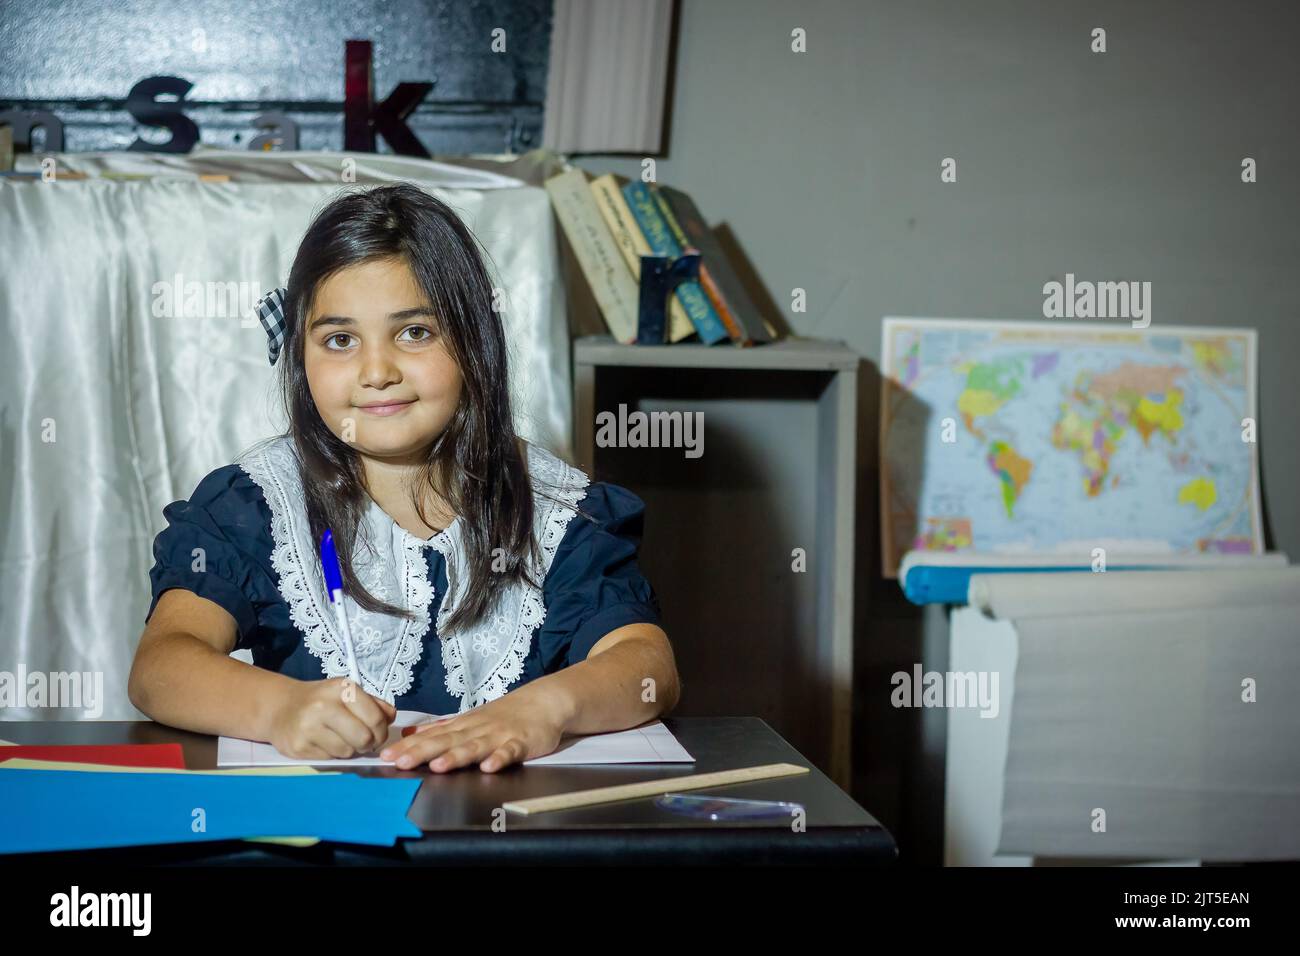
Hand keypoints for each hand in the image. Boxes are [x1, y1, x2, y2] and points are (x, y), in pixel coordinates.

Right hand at [267, 677, 395, 759]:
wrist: (281, 707)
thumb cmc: (321, 700)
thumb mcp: (347, 692)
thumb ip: (373, 704)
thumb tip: (391, 718)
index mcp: (342, 689)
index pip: (375, 718)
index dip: (382, 731)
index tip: (378, 734)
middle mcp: (324, 706)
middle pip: (363, 738)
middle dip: (368, 744)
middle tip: (364, 742)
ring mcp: (309, 728)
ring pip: (347, 752)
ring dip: (350, 750)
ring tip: (341, 740)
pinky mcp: (298, 747)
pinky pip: (329, 759)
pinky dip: (332, 755)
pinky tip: (325, 743)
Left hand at [380, 683, 568, 772]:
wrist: (544, 701)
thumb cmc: (505, 714)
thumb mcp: (470, 719)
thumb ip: (441, 728)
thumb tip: (410, 733)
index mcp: (463, 726)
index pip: (431, 737)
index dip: (408, 747)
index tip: (386, 756)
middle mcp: (477, 730)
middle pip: (447, 741)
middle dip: (422, 752)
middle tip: (400, 762)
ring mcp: (499, 736)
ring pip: (475, 746)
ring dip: (457, 756)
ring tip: (439, 766)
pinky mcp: (521, 743)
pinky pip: (510, 751)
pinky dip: (500, 758)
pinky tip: (490, 767)